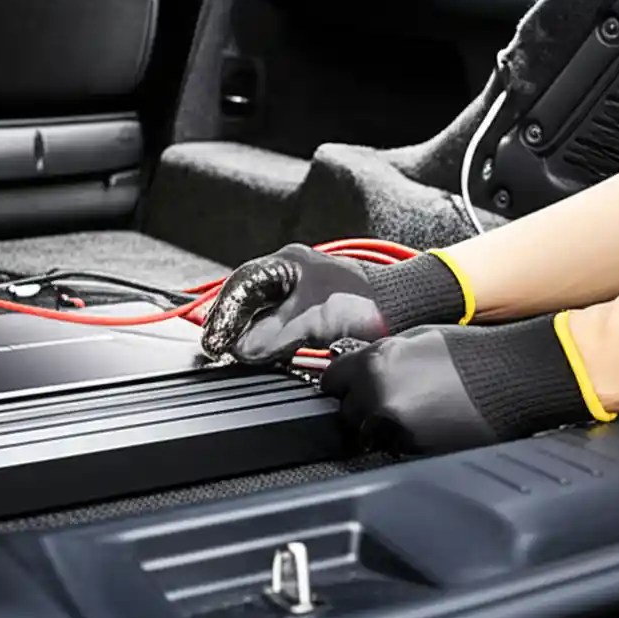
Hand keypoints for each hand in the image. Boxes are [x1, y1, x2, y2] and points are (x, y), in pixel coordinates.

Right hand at [201, 244, 468, 363]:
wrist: (403, 309)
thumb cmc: (366, 300)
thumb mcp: (313, 318)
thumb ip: (273, 333)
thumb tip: (240, 350)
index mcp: (285, 263)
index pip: (240, 286)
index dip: (224, 315)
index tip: (215, 342)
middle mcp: (287, 274)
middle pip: (245, 300)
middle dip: (230, 325)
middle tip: (216, 349)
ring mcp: (297, 294)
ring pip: (259, 315)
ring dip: (246, 335)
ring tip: (233, 354)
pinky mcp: (308, 315)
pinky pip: (275, 328)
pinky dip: (264, 342)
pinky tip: (260, 355)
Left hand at [320, 317, 598, 453]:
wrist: (509, 377)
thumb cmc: (468, 353)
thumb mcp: (415, 339)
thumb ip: (381, 355)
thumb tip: (359, 369)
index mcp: (374, 363)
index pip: (331, 381)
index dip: (341, 384)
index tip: (347, 388)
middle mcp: (377, 395)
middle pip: (345, 411)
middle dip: (359, 407)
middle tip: (384, 401)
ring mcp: (395, 425)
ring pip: (368, 433)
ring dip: (380, 426)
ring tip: (410, 413)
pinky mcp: (415, 447)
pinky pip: (394, 446)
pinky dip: (403, 439)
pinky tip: (426, 424)